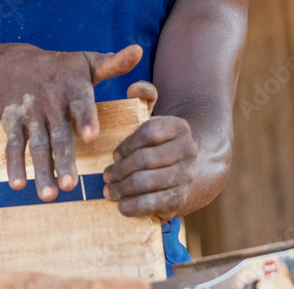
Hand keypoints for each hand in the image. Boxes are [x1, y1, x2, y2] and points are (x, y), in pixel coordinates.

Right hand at [0, 44, 142, 201]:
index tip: (91, 138)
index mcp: (73, 86)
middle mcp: (51, 101)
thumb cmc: (60, 67)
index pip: (81, 103)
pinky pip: (13, 145)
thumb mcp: (86, 62)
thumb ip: (113, 64)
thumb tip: (139, 51)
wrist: (11, 63)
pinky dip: (14, 164)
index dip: (86, 119)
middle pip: (58, 134)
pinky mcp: (11, 122)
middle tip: (71, 185)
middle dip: (63, 159)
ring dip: (42, 170)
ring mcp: (29, 113)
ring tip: (49, 195)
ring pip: (36, 145)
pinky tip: (18, 185)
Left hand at [102, 81, 198, 220]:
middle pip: (144, 160)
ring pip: (146, 183)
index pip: (148, 132)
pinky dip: (133, 206)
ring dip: (122, 188)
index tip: (115, 153)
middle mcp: (188, 151)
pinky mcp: (180, 199)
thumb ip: (144, 96)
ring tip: (108, 190)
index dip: (127, 144)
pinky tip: (121, 205)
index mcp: (179, 127)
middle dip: (119, 169)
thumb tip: (133, 87)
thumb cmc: (159, 142)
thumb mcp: (154, 117)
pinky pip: (153, 204)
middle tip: (105, 175)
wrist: (186, 170)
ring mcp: (186, 176)